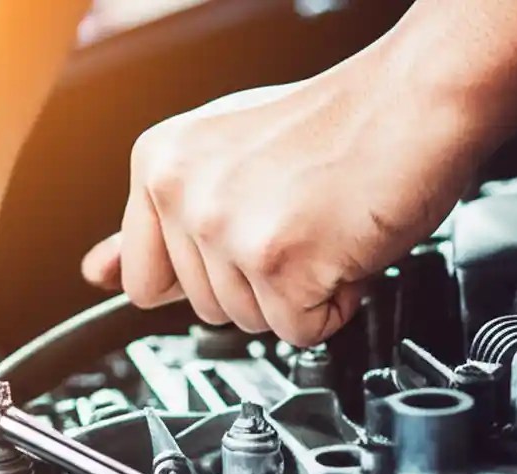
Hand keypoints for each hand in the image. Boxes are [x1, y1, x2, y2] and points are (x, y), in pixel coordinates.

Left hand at [81, 47, 481, 346]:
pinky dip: (335, 304)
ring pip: (250, 324)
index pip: (143, 280)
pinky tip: (343, 246)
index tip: (241, 239)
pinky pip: (300, 332)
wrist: (417, 98)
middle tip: (298, 219)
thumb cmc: (337, 124)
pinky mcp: (282, 263)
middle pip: (202, 310)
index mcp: (159, 164)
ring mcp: (229, 229)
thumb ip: (155, 224)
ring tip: (321, 227)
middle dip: (258, 283)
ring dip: (298, 293)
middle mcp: (184, 193)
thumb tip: (100, 273)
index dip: (203, 274)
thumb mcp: (225, 161)